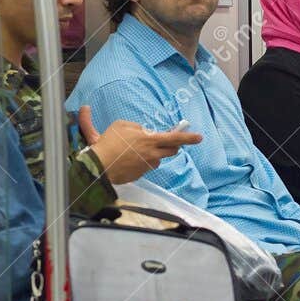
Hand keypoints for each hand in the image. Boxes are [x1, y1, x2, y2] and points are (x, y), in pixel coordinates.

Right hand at [81, 107, 201, 183]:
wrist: (99, 165)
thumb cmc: (109, 143)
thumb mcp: (121, 125)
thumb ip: (136, 127)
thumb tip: (143, 131)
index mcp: (150, 141)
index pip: (175, 138)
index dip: (188, 137)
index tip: (199, 137)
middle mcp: (153, 155)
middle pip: (171, 151)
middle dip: (172, 146)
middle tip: (165, 142)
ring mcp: (147, 166)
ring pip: (157, 159)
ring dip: (152, 154)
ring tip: (134, 150)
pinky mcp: (140, 175)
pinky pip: (146, 166)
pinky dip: (141, 162)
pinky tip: (127, 159)